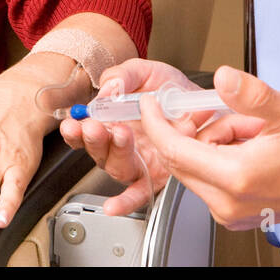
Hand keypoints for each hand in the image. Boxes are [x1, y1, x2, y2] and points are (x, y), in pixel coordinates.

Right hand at [59, 58, 220, 215]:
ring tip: (122, 134)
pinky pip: (138, 193)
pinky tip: (113, 206)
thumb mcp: (144, 72)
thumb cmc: (170, 89)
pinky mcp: (155, 176)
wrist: (203, 99)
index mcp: (111, 120)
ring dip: (115, 152)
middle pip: (98, 150)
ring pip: (116, 166)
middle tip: (94, 126)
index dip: (76, 128)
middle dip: (93, 138)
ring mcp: (137, 161)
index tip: (75, 121)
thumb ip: (123, 76)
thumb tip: (108, 90)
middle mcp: (121, 144)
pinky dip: (125, 201)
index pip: (85, 129)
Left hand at [135, 65, 279, 229]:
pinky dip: (221, 155)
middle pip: (182, 160)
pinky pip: (212, 179)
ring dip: (212, 141)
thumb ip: (251, 95)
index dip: (157, 122)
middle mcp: (229, 202)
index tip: (150, 102)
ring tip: (250, 127)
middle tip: (219, 107)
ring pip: (198, 168)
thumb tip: (222, 77)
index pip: (175, 150)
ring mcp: (233, 212)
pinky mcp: (239, 213)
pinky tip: (250, 142)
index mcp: (236, 177)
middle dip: (192, 128)